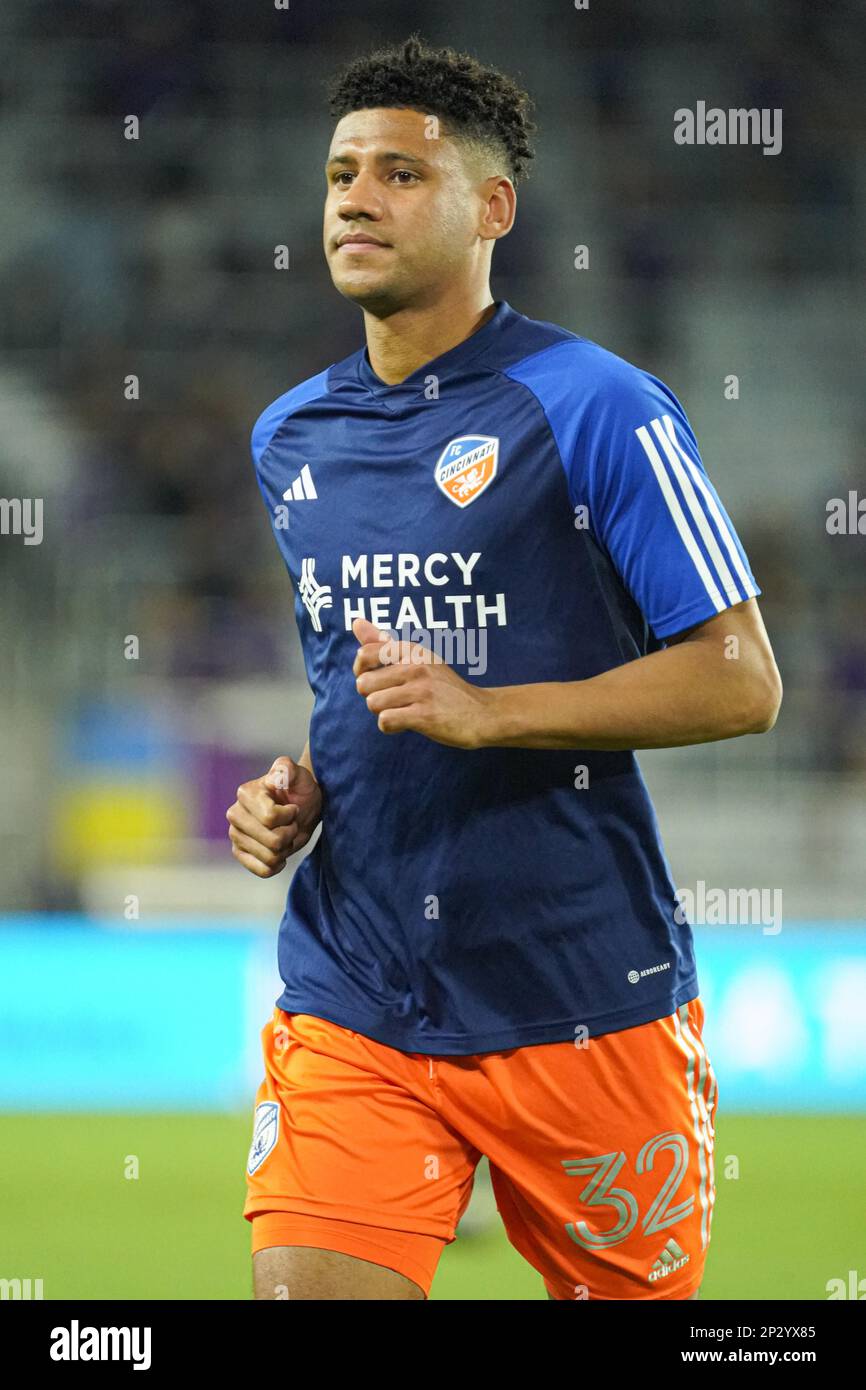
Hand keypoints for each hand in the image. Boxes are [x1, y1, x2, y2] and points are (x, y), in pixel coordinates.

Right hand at [226, 756, 321, 877]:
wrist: (302, 806)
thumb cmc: (300, 789)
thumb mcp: (299, 775)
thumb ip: (287, 769)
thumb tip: (275, 777)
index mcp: (245, 793)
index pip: (271, 818)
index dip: (290, 816)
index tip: (292, 807)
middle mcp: (235, 814)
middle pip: (272, 841)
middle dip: (289, 833)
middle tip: (290, 822)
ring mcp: (235, 835)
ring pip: (270, 858)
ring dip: (285, 848)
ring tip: (285, 834)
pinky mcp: (240, 853)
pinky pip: (262, 871)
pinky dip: (277, 864)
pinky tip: (280, 852)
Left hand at [351, 616, 492, 749]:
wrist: (482, 714)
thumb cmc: (445, 689)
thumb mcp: (420, 659)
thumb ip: (384, 644)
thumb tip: (355, 622)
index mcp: (413, 651)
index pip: (365, 653)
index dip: (362, 672)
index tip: (376, 680)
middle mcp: (416, 666)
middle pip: (363, 684)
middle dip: (373, 697)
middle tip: (395, 700)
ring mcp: (421, 690)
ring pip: (373, 704)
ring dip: (384, 713)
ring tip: (404, 711)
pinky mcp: (424, 715)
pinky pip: (385, 721)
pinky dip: (391, 727)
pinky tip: (407, 724)